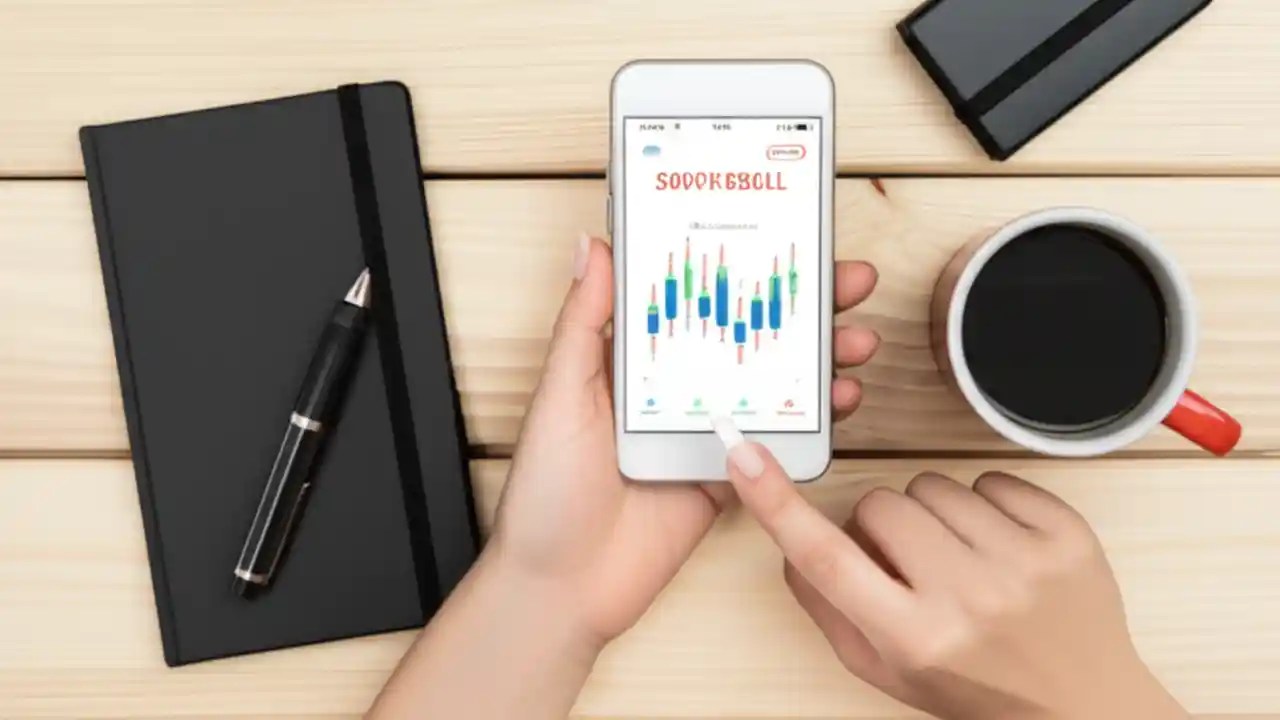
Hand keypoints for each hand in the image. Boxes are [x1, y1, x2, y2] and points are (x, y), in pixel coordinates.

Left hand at [487, 233, 880, 647]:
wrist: (563, 588)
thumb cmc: (545, 492)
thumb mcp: (560, 395)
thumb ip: (582, 322)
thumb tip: (594, 246)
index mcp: (630, 360)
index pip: (693, 296)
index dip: (738, 265)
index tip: (782, 235)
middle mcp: (671, 388)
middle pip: (746, 333)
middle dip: (802, 305)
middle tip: (847, 279)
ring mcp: (702, 432)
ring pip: (772, 381)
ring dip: (819, 357)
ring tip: (857, 338)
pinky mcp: (724, 476)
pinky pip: (776, 441)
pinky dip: (814, 420)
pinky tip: (841, 399)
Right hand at [714, 433, 1187, 719]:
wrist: (1080, 704)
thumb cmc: (972, 686)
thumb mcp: (883, 668)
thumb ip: (828, 607)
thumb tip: (788, 539)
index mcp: (913, 638)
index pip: (828, 558)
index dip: (777, 504)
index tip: (744, 457)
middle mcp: (968, 599)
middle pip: (881, 504)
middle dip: (881, 525)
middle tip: (908, 563)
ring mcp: (1024, 563)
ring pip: (934, 485)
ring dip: (933, 514)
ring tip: (960, 559)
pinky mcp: (1066, 534)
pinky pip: (991, 477)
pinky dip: (985, 504)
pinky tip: (997, 546)